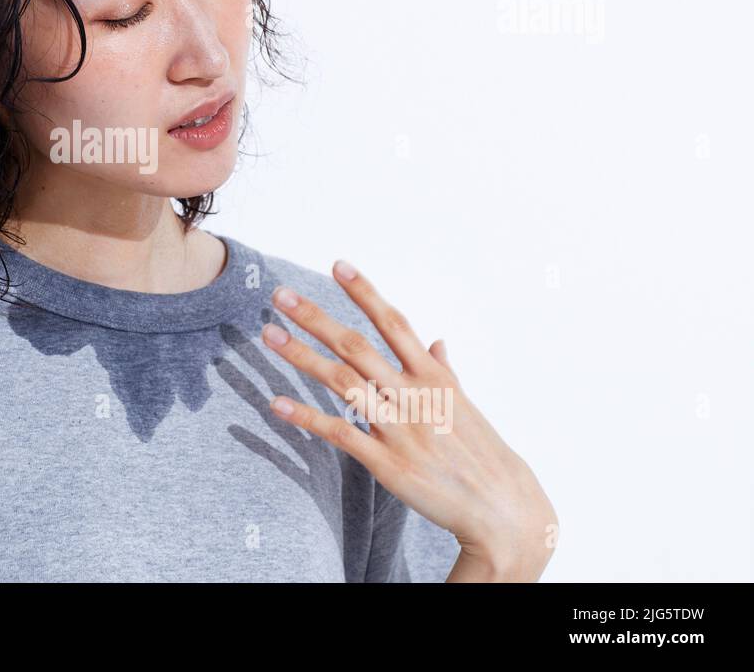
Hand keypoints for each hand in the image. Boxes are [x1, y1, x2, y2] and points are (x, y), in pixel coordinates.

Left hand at [260, 260, 557, 581]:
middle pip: (356, 345)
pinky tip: (276, 404)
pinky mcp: (386, 462)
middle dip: (316, 317)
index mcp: (433, 375)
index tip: (337, 265)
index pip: (393, 323)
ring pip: (342, 382)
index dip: (365, 292)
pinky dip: (306, 417)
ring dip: (301, 356)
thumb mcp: (465, 403)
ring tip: (268, 335)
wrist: (502, 507)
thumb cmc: (482, 453)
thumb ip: (444, 370)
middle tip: (280, 295)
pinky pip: (339, 433)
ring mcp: (399, 427)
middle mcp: (413, 394)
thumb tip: (437, 342)